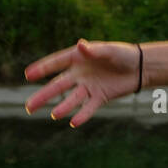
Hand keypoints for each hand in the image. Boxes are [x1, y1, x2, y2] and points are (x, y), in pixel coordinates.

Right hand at [23, 39, 139, 126]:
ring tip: (54, 115)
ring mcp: (88, 87)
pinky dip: (82, 114)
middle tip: (29, 107)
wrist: (139, 67)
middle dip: (44, 96)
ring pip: (72, 99)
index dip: (42, 68)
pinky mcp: (100, 97)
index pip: (56, 63)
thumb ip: (94, 50)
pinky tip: (74, 122)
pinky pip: (89, 107)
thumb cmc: (122, 54)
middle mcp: (79, 74)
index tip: (28, 75)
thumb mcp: (109, 50)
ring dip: (64, 107)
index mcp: (78, 58)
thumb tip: (80, 45)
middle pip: (58, 86)